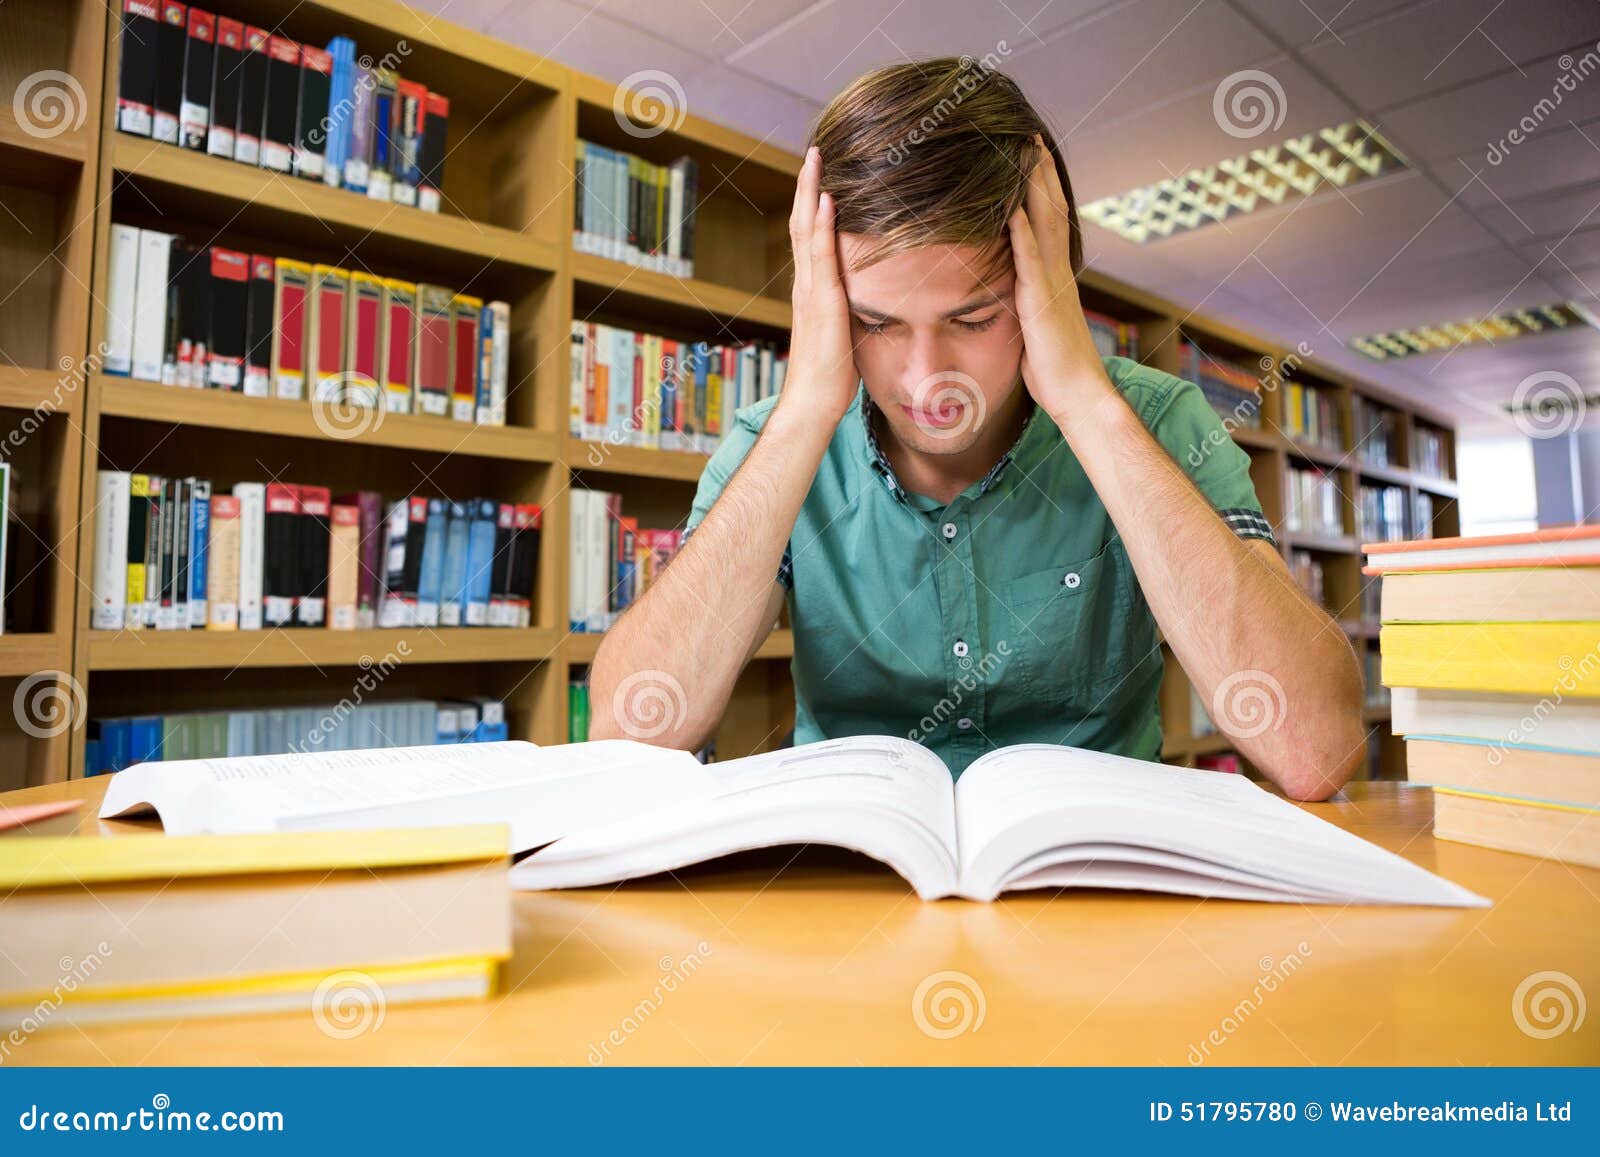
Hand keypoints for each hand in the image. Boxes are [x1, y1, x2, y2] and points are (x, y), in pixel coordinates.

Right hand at [782, 146, 859, 423]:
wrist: (815, 401)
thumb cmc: (833, 376)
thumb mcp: (846, 332)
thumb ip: (851, 309)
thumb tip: (869, 296)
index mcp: (814, 290)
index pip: (811, 237)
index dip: (813, 204)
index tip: (822, 175)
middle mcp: (807, 284)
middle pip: (803, 223)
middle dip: (808, 186)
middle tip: (814, 151)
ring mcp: (810, 290)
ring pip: (806, 230)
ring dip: (810, 192)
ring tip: (815, 159)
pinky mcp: (821, 301)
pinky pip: (820, 255)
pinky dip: (821, 224)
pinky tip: (827, 199)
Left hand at [1007, 134, 1115, 424]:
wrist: (1079, 394)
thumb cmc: (1055, 367)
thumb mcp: (1036, 322)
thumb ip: (1026, 297)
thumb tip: (1012, 285)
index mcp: (1053, 274)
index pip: (1047, 217)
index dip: (1038, 183)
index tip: (1027, 151)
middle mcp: (1056, 271)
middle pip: (1049, 208)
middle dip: (1038, 170)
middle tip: (1027, 133)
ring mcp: (1051, 285)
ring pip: (1044, 225)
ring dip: (1033, 189)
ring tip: (1022, 153)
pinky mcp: (1041, 304)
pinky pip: (1031, 264)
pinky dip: (1023, 235)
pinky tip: (1012, 211)